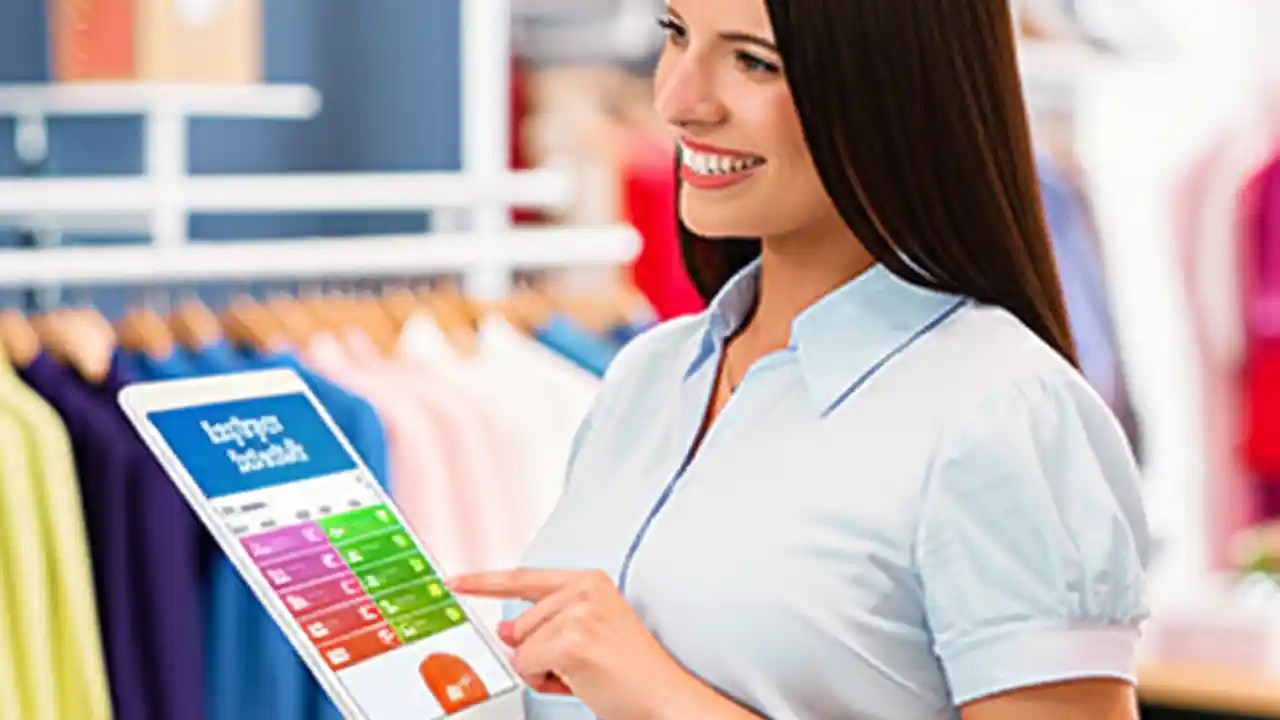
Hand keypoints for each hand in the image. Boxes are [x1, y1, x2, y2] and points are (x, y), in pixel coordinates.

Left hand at [446, 568, 710, 718]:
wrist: (664, 699)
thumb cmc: (632, 674)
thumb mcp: (587, 637)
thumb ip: (545, 625)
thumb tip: (506, 630)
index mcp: (588, 581)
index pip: (523, 578)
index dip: (484, 581)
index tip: (455, 580)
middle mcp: (582, 588)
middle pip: (519, 623)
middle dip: (540, 653)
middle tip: (582, 666)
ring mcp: (577, 612)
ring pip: (520, 647)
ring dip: (545, 670)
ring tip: (586, 674)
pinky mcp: (571, 640)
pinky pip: (527, 666)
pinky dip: (547, 683)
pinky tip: (581, 682)